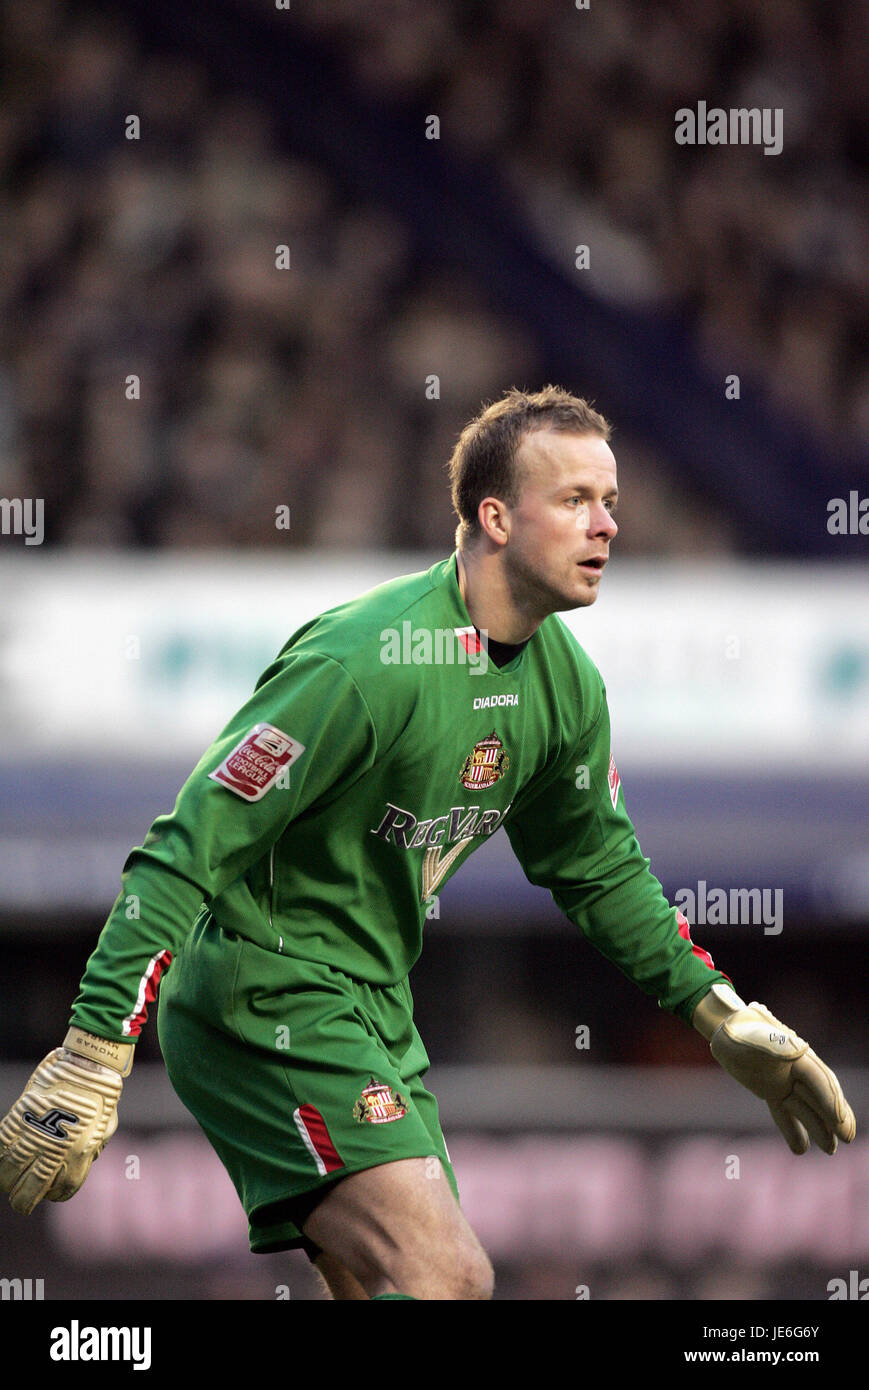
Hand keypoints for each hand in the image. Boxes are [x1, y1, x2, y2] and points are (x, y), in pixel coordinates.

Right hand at [0, 1028, 132, 1214]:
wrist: (88, 1062)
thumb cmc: (102, 1093)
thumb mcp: (105, 1126)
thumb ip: (92, 1148)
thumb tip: (84, 1161)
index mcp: (80, 1153)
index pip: (63, 1188)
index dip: (55, 1195)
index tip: (49, 1195)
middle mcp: (55, 1149)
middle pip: (31, 1188)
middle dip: (23, 1199)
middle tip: (20, 1202)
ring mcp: (35, 1132)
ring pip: (11, 1169)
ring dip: (7, 1181)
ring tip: (7, 1184)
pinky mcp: (21, 1116)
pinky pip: (2, 1145)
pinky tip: (1, 1162)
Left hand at [693, 987, 855, 1154]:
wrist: (727, 1029)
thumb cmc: (743, 1030)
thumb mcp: (757, 1036)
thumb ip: (776, 1045)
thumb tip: (799, 1050)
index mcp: (799, 1055)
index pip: (820, 1081)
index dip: (831, 1102)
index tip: (841, 1122)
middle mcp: (797, 1070)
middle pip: (820, 1097)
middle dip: (834, 1118)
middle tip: (848, 1138)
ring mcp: (785, 1082)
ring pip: (805, 1109)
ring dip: (819, 1128)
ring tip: (831, 1150)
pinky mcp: (771, 1091)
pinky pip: (784, 1113)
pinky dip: (792, 1130)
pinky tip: (800, 1149)